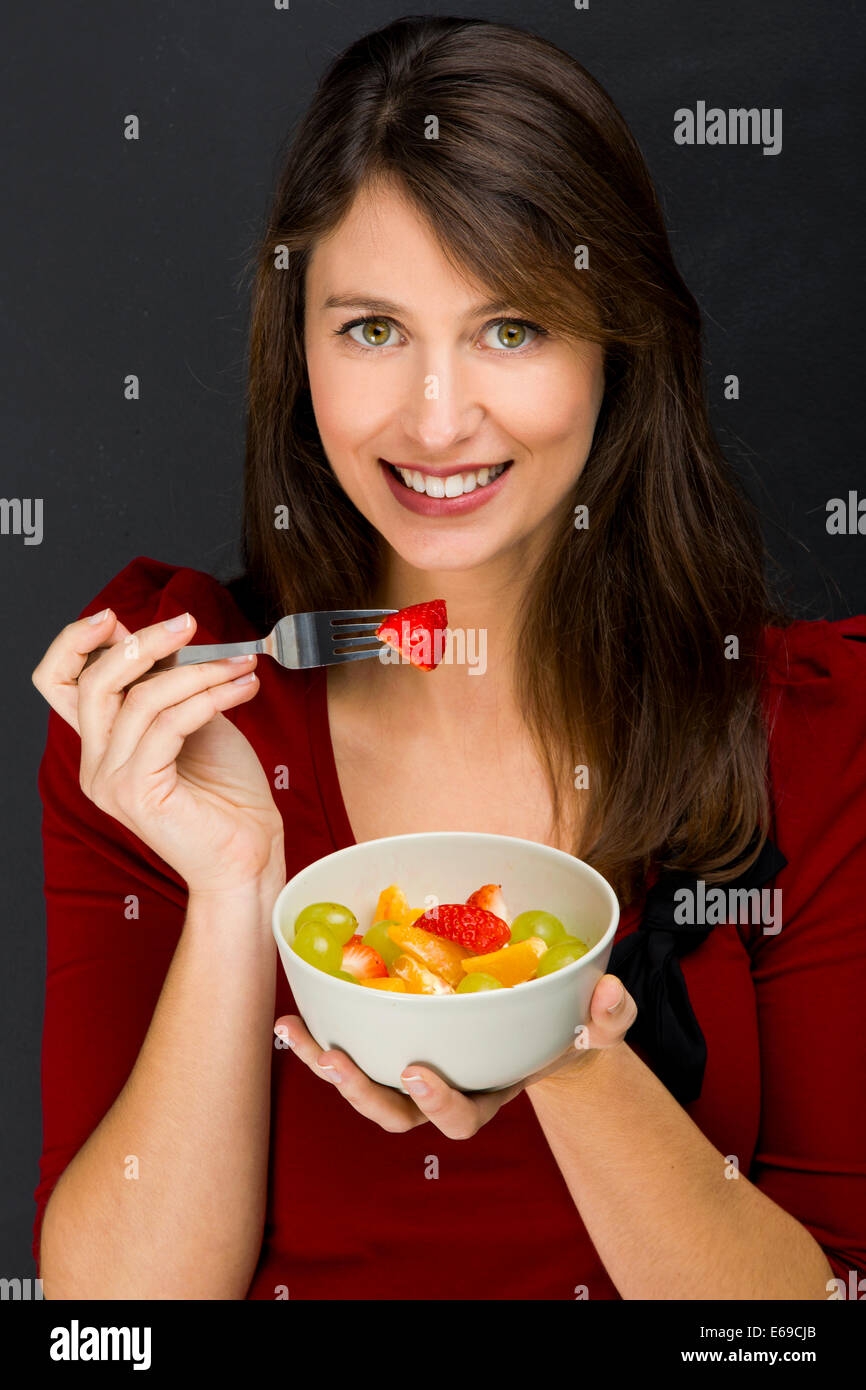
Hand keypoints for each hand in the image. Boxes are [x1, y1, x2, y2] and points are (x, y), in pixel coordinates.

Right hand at [32, 607, 284, 894]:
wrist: (249, 856)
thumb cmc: (227, 795)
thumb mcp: (195, 723)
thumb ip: (171, 688)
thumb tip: (166, 638)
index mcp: (102, 746)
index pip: (58, 682)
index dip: (74, 642)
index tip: (112, 616)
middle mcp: (96, 765)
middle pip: (94, 681)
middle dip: (144, 642)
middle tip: (188, 624)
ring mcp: (112, 781)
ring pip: (140, 699)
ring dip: (199, 670)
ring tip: (240, 664)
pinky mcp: (139, 793)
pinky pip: (169, 725)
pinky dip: (209, 697)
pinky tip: (241, 688)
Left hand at [275, 973, 636, 1138]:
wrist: (542, 1022)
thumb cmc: (570, 1027)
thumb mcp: (598, 1022)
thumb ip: (610, 1015)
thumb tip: (608, 992)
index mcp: (488, 1094)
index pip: (462, 1119)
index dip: (438, 1103)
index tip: (417, 1071)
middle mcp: (444, 1092)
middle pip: (396, 1112)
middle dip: (361, 1092)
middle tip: (337, 1060)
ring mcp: (412, 1071)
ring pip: (362, 1085)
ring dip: (326, 1064)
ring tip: (297, 1034)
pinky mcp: (391, 1042)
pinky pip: (353, 1046)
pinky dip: (321, 1033)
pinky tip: (294, 1011)